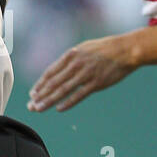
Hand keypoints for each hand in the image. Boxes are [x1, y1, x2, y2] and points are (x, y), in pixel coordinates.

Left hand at [27, 33, 141, 111]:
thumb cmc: (105, 49)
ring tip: (39, 109)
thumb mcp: (84, 48)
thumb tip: (60, 69)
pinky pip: (79, 95)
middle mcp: (76, 64)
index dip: (40, 84)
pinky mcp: (96, 83)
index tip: (32, 94)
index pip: (50, 72)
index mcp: (71, 55)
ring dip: (49, 100)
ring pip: (63, 90)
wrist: (126, 50)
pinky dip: (68, 102)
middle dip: (40, 95)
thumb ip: (71, 59)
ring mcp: (86, 74)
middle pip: (53, 82)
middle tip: (30, 106)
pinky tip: (59, 109)